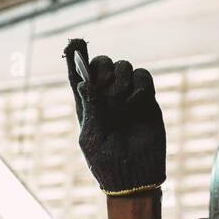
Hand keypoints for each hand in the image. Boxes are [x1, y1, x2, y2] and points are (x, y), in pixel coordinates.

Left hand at [64, 39, 166, 195]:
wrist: (134, 174)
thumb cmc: (106, 161)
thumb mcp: (92, 136)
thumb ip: (91, 108)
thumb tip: (85, 82)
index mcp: (86, 103)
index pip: (77, 75)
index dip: (74, 59)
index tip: (73, 44)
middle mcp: (105, 96)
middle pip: (101, 63)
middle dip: (102, 67)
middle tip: (105, 85)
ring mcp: (126, 95)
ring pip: (123, 66)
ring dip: (121, 77)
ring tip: (122, 102)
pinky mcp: (146, 98)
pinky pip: (143, 76)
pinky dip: (139, 83)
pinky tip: (136, 101)